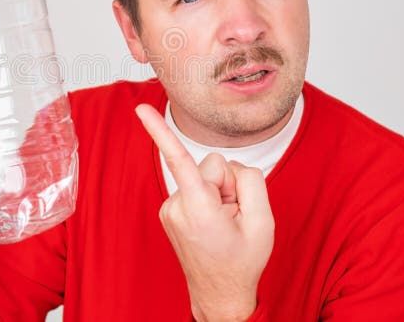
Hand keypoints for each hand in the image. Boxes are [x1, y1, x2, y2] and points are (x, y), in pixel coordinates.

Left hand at [135, 104, 274, 321]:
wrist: (220, 293)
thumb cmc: (242, 260)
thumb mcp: (263, 222)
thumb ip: (251, 182)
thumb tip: (230, 168)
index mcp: (199, 208)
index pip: (178, 159)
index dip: (159, 132)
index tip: (139, 110)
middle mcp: (178, 205)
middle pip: (213, 165)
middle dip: (228, 184)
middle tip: (234, 216)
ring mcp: (171, 208)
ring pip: (204, 176)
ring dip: (219, 194)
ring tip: (223, 223)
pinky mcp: (171, 209)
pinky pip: (196, 187)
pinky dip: (208, 200)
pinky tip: (213, 222)